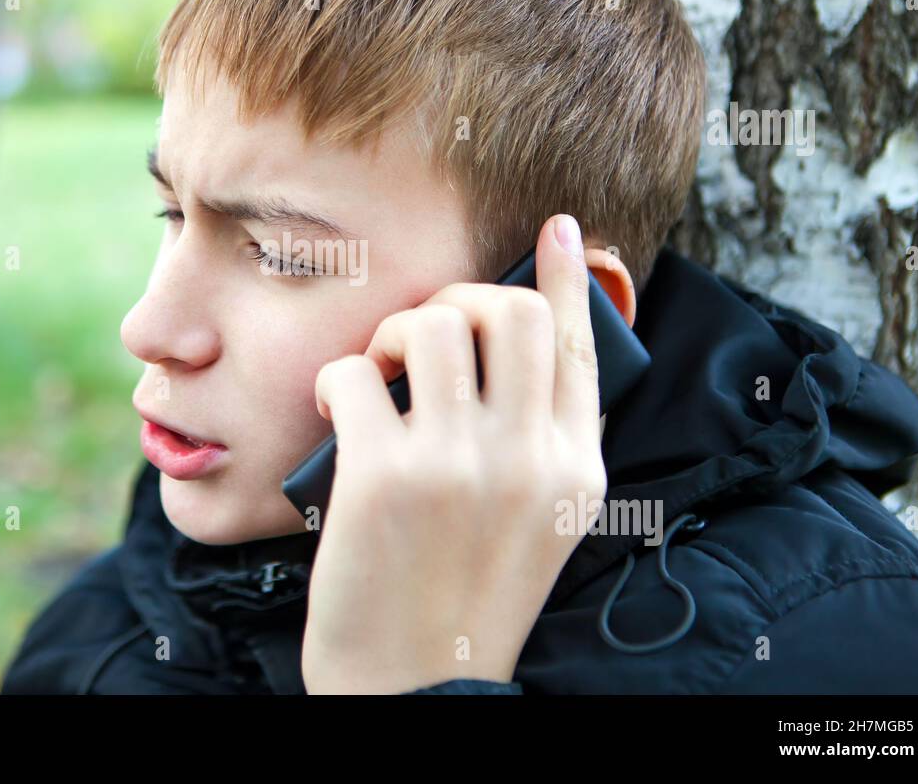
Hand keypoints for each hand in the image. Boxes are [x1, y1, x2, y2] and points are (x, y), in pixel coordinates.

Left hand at [301, 213, 606, 693]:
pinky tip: (336, 413)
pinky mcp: (382, 478)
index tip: (558, 229)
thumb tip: (536, 345)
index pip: (582, 345)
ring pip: (431, 325)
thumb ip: (547, 438)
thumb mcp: (541, 522)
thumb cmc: (469, 596)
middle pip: (511, 313)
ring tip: (380, 371)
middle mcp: (527, 458)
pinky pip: (355, 372)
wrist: (417, 688)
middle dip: (462, 299)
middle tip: (426, 333)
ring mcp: (456, 465)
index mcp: (574, 469)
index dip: (568, 277)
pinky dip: (337, 378)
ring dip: (394, 330)